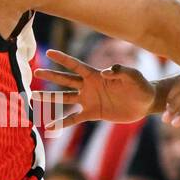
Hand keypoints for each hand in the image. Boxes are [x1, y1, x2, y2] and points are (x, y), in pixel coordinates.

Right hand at [33, 49, 155, 131]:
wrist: (145, 103)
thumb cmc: (140, 85)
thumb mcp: (133, 76)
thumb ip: (120, 71)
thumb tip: (105, 71)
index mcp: (96, 75)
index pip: (76, 65)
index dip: (63, 59)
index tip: (48, 52)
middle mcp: (89, 86)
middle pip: (66, 80)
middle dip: (51, 75)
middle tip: (36, 71)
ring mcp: (89, 100)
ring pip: (65, 98)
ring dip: (50, 98)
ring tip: (34, 97)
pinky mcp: (93, 113)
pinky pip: (74, 118)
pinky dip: (62, 123)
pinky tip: (49, 127)